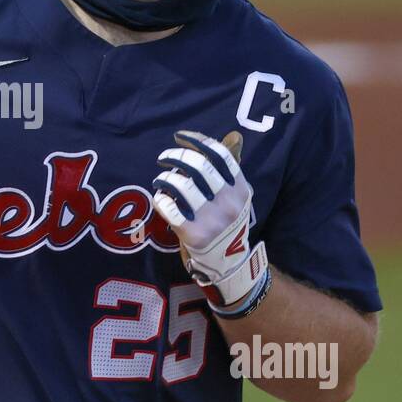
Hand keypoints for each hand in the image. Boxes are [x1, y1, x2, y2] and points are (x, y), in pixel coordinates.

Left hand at [151, 130, 267, 307]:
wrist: (229, 264)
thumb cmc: (228, 224)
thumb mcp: (236, 197)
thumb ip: (229, 170)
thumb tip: (227, 138)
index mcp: (240, 189)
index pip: (219, 155)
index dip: (197, 141)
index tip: (180, 137)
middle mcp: (228, 202)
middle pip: (197, 166)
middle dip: (175, 156)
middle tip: (165, 157)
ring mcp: (211, 219)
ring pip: (180, 184)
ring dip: (165, 177)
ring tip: (160, 179)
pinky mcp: (192, 234)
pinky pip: (168, 207)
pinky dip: (160, 198)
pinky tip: (161, 198)